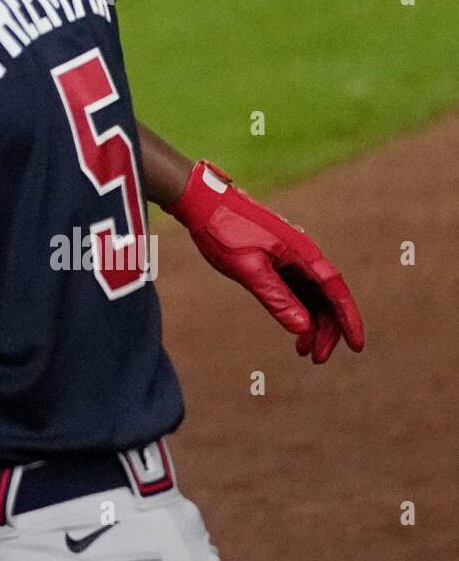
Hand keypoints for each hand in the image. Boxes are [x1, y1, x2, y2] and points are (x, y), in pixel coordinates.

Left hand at [167, 162, 364, 363]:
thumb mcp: (248, 269)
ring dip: (312, 323)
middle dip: (327, 330)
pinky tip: (293, 327)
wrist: (202, 201)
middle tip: (316, 359)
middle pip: (326, 298)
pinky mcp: (275, 257)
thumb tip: (304, 327)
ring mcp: (289, 255)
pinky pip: (295, 287)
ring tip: (303, 352)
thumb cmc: (224, 230)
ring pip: (311, 295)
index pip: (335, 291)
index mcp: (302, 253)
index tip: (356, 346)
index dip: (349, 320)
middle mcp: (302, 254)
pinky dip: (297, 309)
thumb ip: (276, 298)